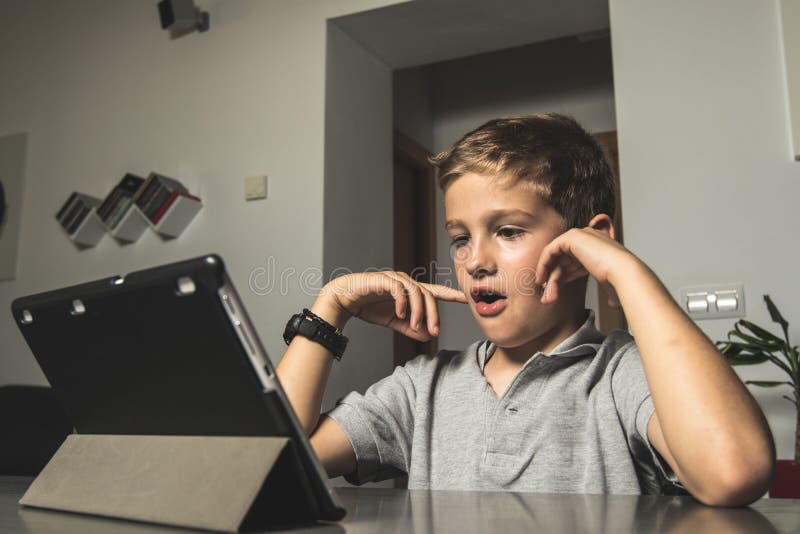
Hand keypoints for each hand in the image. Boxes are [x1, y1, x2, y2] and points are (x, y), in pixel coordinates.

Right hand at [314, 271, 467, 341]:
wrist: (344, 300)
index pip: (434, 292)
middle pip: (428, 295)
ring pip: (416, 292)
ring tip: (415, 326)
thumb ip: (410, 328)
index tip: (466, 298)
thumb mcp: (393, 321)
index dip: (450, 294)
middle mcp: (405, 282)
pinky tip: (401, 314)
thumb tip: (428, 336)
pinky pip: (400, 290)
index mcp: (410, 291)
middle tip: (434, 332)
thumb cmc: (369, 306)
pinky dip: (403, 303)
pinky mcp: (384, 279)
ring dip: (419, 311)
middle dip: (433, 315)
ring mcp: (395, 279)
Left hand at [534, 223, 636, 303]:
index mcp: (598, 248)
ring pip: (556, 259)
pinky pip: (550, 251)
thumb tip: (613, 305)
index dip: (562, 278)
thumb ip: (605, 287)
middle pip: (563, 261)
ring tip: (547, 298)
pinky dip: (543, 265)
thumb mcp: (607, 285)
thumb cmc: (621, 282)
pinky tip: (542, 280)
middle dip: (553, 281)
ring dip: (549, 279)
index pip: (573, 262)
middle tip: (547, 299)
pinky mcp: (572, 237)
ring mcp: (581, 235)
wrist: (624, 272)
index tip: (554, 294)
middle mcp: (589, 239)